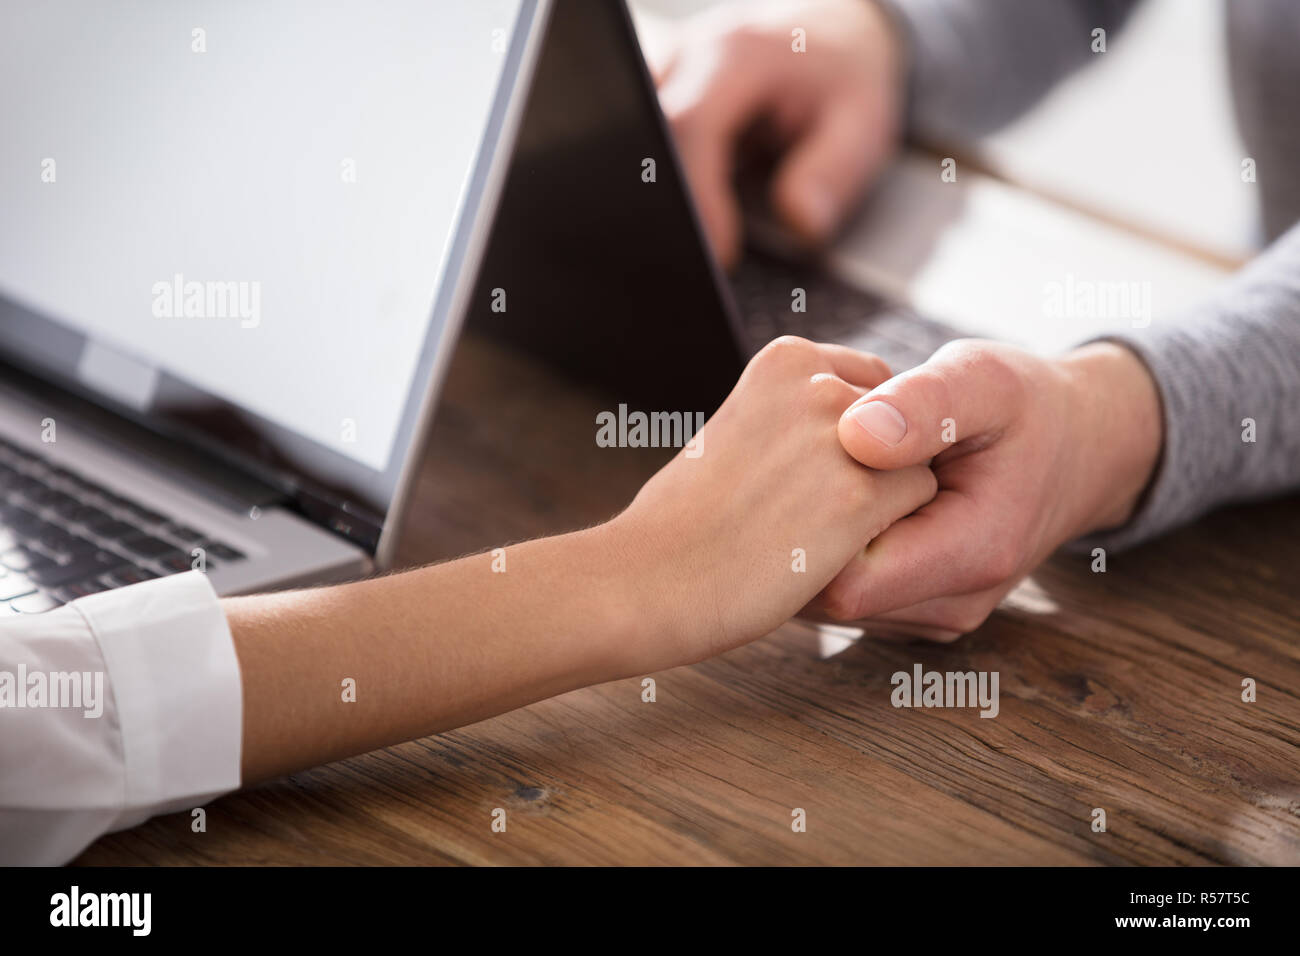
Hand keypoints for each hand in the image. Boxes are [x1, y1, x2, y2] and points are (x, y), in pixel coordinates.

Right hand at [610, 336, 935, 671]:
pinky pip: (917, 508)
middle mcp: (818, 383)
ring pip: (916, 466)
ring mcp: (842, 437)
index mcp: (787, 359)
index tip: (816, 477)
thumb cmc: (682, 521)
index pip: (877, 386)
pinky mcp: (860, 495)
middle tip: (811, 513)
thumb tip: (830, 428)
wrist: (650, 577)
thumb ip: (790, 415)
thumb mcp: (734, 428)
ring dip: (884, 505)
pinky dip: (885, 536)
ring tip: (816, 536)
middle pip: (906, 426)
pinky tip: (827, 552)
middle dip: (877, 470)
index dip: (862, 440)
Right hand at [655, 0, 905, 267]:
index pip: (690, 126)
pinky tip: (687, 212)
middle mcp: (685, 59)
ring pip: (630, 145)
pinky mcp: (651, 101)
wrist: (827, 40)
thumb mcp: (860, 126)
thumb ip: (831, 174)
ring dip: (660, 197)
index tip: (720, 255)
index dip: (699, 199)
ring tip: (698, 235)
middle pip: (644, 138)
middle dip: (668, 209)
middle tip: (702, 262)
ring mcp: (660, 78)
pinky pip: (635, 146)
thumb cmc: (839, 83)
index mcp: (737, 56)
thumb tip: (800, 222)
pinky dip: (658, 186)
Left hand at [810, 339, 1163, 639]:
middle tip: (786, 467)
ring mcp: (934, 615)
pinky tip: (828, 499)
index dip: (804, 531)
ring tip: (811, 479)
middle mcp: (954, 603)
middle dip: (800, 539)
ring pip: (828, 603)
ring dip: (811, 545)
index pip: (846, 582)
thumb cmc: (1024, 405)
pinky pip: (846, 593)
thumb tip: (854, 432)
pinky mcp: (916, 606)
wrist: (1076, 445)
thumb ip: (924, 404)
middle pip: (828, 601)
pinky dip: (828, 549)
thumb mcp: (983, 379)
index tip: (794, 466)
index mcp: (974, 554)